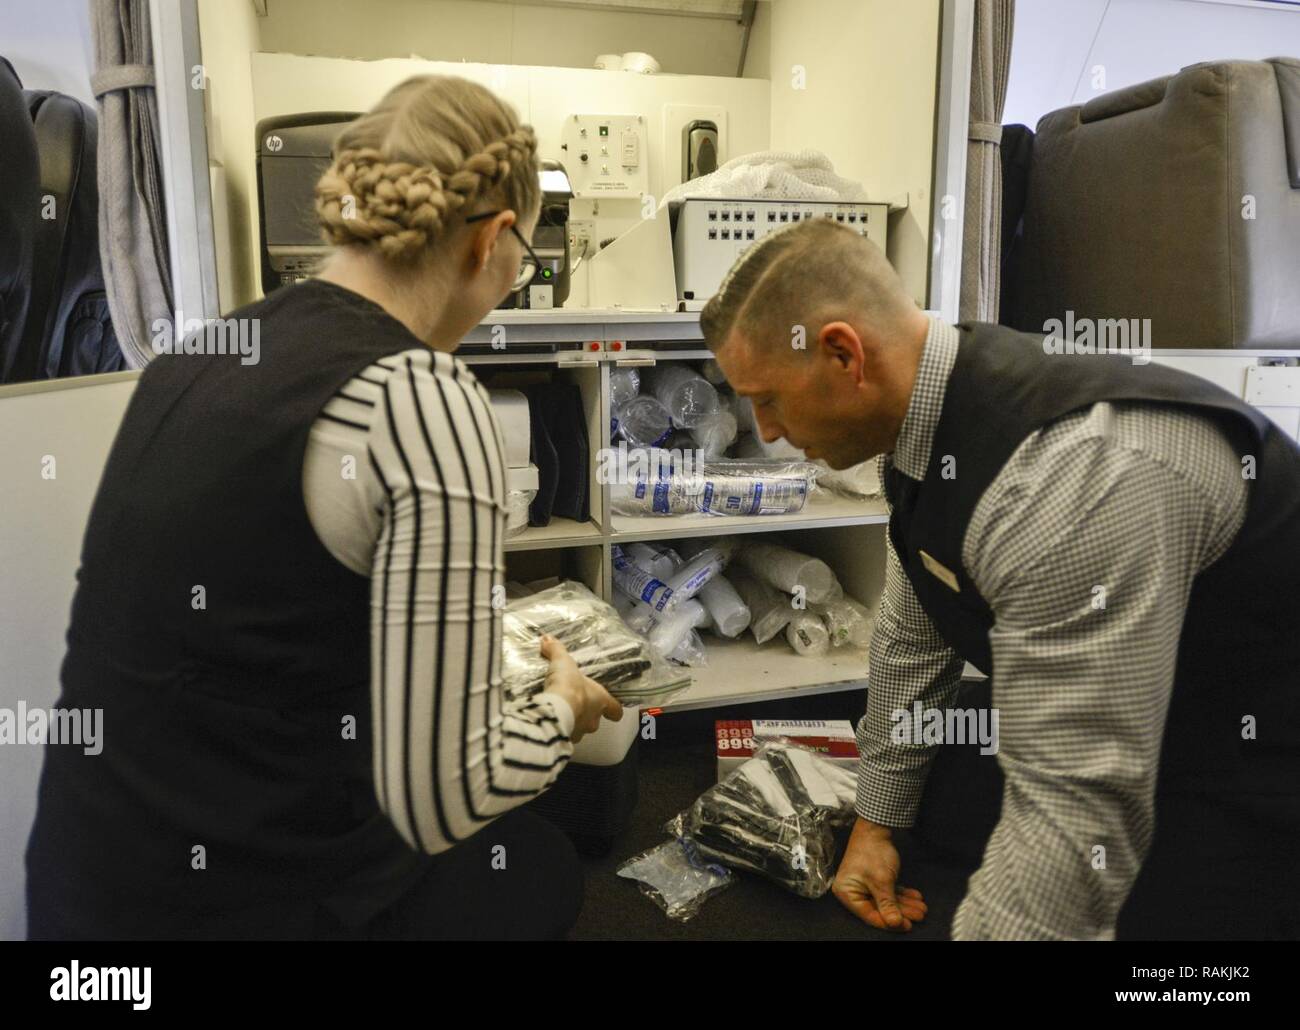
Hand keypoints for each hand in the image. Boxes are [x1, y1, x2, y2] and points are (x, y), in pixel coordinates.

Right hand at [539, 634, 622, 743]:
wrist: (554, 709)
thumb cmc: (567, 686)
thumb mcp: (562, 662)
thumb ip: (556, 651)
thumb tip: (547, 638)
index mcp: (600, 700)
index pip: (616, 710)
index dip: (614, 709)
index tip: (612, 709)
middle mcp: (593, 719)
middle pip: (595, 720)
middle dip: (586, 713)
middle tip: (575, 703)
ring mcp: (580, 731)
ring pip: (580, 729)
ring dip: (572, 722)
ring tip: (559, 713)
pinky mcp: (565, 740)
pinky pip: (564, 735)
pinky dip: (559, 729)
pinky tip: (550, 722)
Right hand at [832, 817, 927, 931]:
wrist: (876, 828)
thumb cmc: (873, 852)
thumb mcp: (882, 881)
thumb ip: (888, 904)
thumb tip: (895, 924)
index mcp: (847, 892)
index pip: (869, 915)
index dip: (889, 922)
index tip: (907, 925)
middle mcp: (853, 891)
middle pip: (879, 908)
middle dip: (902, 912)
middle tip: (920, 915)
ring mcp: (863, 885)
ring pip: (886, 901)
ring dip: (905, 904)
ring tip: (922, 908)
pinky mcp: (873, 880)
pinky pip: (888, 892)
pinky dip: (902, 895)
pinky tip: (916, 897)